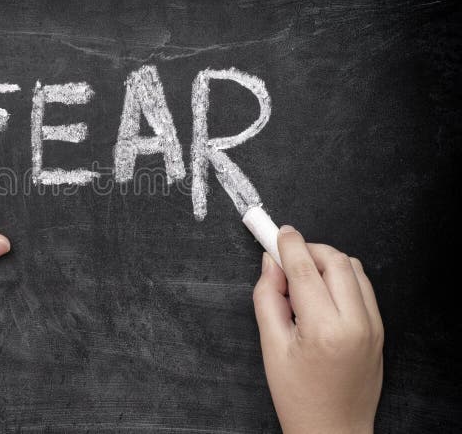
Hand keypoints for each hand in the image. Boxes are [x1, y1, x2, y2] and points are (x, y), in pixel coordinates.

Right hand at [253, 226, 383, 433]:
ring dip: (326, 261)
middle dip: (308, 249)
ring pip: (353, 268)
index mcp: (324, 330)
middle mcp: (356, 324)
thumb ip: (267, 298)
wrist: (333, 431)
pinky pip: (363, 286)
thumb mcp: (270, 347)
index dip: (288, 245)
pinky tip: (321, 292)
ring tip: (302, 279)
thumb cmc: (298, 397)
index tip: (277, 232)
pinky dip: (342, 277)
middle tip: (285, 257)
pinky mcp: (379, 329)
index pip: (305, 269)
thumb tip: (270, 263)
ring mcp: (373, 326)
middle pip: (335, 260)